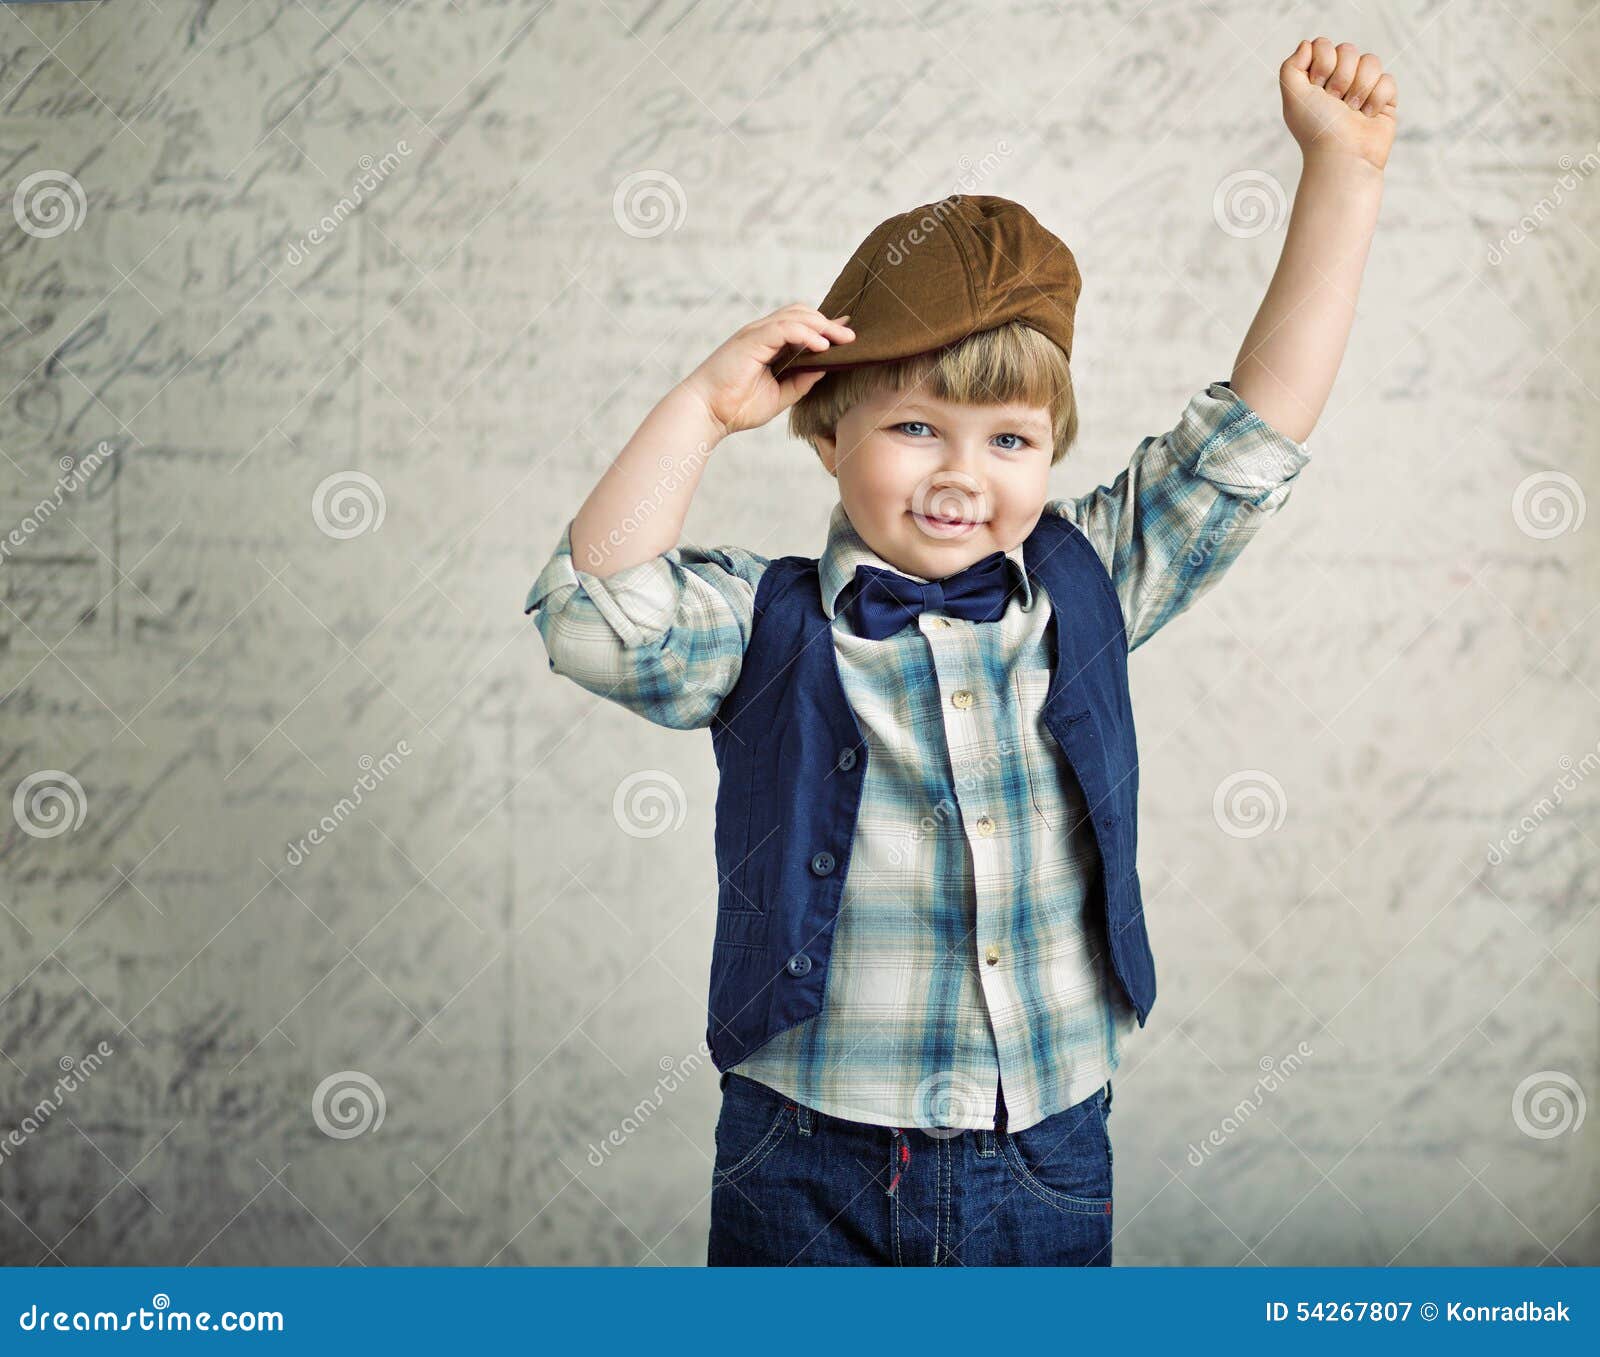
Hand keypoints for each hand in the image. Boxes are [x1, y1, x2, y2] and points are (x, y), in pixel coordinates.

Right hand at [681, 304, 853, 438]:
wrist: (707, 413)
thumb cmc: (736, 407)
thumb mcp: (780, 396)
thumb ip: (802, 381)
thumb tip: (826, 368)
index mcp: (768, 345)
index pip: (801, 325)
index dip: (826, 327)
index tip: (848, 334)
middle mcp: (762, 334)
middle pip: (802, 313)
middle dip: (829, 323)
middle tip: (852, 337)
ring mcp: (756, 334)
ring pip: (796, 316)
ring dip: (822, 326)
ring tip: (843, 340)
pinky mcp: (751, 339)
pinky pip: (784, 328)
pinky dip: (806, 334)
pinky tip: (821, 346)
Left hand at [1280, 37, 1396, 172]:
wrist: (1343, 156)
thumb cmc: (1317, 129)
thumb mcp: (1293, 96)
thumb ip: (1291, 67)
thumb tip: (1307, 44)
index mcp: (1316, 79)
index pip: (1324, 45)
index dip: (1322, 62)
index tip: (1317, 87)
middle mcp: (1338, 82)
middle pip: (1348, 50)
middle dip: (1340, 77)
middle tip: (1334, 101)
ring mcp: (1362, 88)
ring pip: (1370, 61)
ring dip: (1359, 88)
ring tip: (1351, 111)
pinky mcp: (1384, 99)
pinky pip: (1387, 79)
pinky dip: (1376, 99)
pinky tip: (1367, 116)